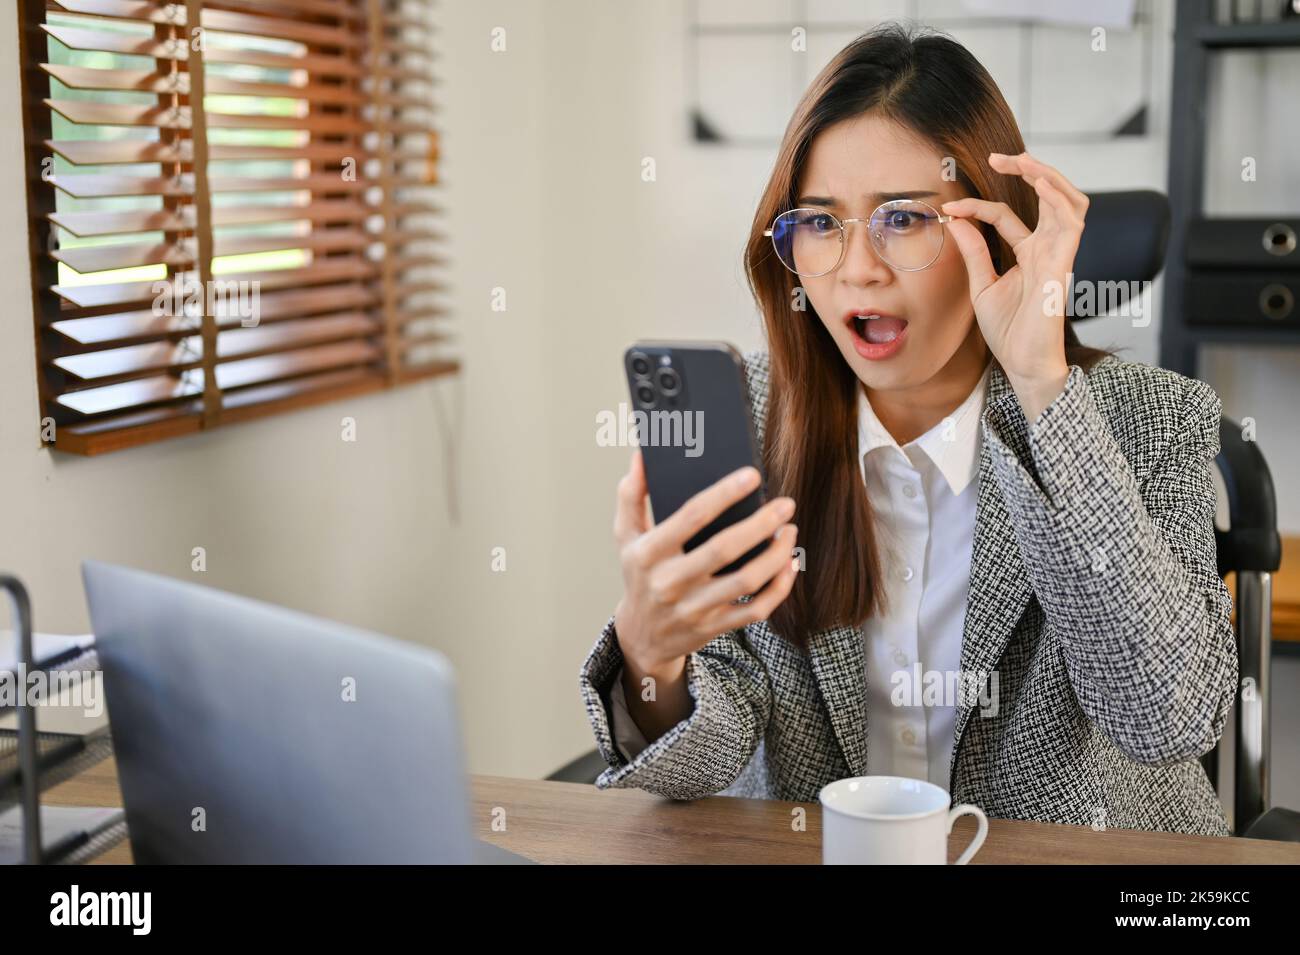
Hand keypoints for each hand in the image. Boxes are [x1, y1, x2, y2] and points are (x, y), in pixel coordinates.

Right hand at [611, 450, 798, 674]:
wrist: (642, 636)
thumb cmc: (639, 574)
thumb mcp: (626, 536)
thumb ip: (632, 494)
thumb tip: (641, 454)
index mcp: (648, 553)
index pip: (691, 516)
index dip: (724, 493)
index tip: (752, 475)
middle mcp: (670, 582)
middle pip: (724, 549)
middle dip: (761, 523)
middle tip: (785, 504)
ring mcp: (693, 608)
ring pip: (746, 581)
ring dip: (776, 554)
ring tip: (790, 530)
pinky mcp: (714, 627)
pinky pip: (755, 610)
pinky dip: (779, 587)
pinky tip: (789, 564)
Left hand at [941, 151, 1087, 420]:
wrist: (1023, 364)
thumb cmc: (1008, 331)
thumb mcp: (982, 285)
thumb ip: (974, 252)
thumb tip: (957, 221)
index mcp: (1029, 252)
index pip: (1005, 215)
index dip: (977, 207)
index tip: (949, 209)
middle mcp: (1047, 248)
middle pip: (1049, 196)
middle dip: (1029, 169)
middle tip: (998, 157)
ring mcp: (1059, 255)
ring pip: (1069, 201)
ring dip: (1048, 176)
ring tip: (1023, 160)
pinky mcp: (1063, 266)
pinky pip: (1071, 224)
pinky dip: (1058, 200)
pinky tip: (1040, 185)